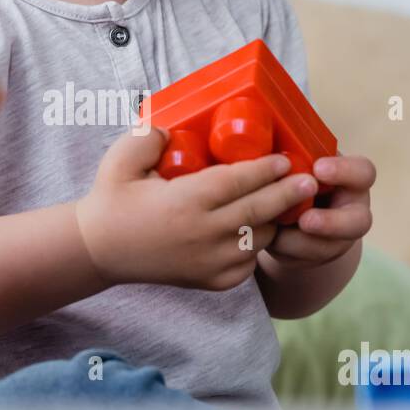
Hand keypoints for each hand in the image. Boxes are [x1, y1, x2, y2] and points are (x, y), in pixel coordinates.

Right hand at [75, 126, 318, 290]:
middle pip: (257, 212)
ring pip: (258, 240)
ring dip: (274, 221)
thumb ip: (147, 137)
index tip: (284, 159)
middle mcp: (201, 235)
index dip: (265, 170)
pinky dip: (256, 247)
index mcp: (184, 202)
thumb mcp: (121, 160)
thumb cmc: (111, 200)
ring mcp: (208, 263)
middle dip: (287, 195)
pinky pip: (246, 264)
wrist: (98, 251)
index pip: (236, 183)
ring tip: (289, 202)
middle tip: (310, 180)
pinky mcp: (209, 282)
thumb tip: (173, 127)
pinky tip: (261, 230)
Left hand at [264, 152, 374, 265]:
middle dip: (332, 223)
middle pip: (359, 221)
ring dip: (300, 242)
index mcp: (349, 177)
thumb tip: (260, 140)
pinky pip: (304, 260)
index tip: (318, 169)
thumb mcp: (293, 161)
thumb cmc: (291, 173)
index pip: (363, 172)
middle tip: (306, 220)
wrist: (285, 207)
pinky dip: (284, 250)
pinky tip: (268, 237)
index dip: (344, 172)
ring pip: (330, 247)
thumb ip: (287, 155)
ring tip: (276, 231)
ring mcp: (339, 238)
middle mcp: (352, 208)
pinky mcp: (320, 257)